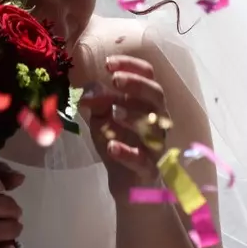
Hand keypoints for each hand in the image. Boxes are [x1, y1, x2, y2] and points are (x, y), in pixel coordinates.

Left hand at [79, 55, 168, 198]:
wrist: (126, 184)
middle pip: (157, 94)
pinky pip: (143, 160)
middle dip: (137, 84)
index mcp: (145, 102)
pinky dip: (127, 153)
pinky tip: (111, 147)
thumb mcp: (102, 118)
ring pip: (155, 126)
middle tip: (115, 79)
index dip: (131, 66)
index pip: (147, 76)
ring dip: (134, 116)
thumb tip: (89, 88)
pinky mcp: (149, 169)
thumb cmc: (118, 142)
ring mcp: (155, 144)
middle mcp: (156, 119)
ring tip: (115, 112)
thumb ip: (96, 101)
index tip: (108, 63)